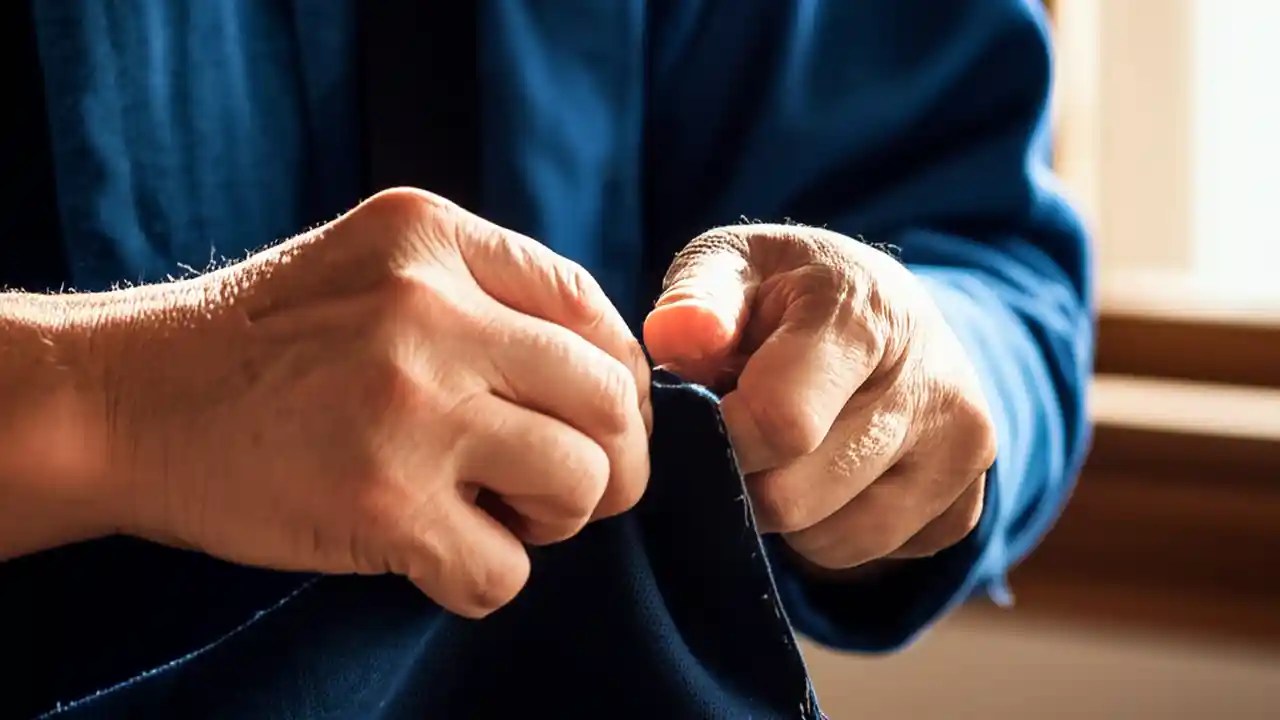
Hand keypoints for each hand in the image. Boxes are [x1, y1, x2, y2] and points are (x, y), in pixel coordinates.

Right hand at [92, 188, 650, 616]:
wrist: (127, 401)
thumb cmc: (262, 343)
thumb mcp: (371, 266)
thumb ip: (481, 292)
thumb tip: (603, 371)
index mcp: (431, 240)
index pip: (589, 310)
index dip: (618, 384)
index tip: (598, 424)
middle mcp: (428, 313)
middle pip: (605, 399)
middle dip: (617, 462)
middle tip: (579, 490)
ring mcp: (408, 409)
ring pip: (579, 482)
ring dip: (556, 518)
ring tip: (495, 512)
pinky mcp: (381, 503)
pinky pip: (505, 569)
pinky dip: (484, 577)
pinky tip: (438, 555)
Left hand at [644, 224, 994, 570]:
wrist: (890, 308)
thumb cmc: (792, 288)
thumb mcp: (736, 264)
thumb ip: (699, 298)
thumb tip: (675, 338)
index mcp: (865, 318)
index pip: (781, 424)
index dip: (720, 434)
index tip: (704, 411)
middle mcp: (933, 388)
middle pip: (793, 497)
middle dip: (744, 475)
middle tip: (740, 431)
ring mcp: (962, 453)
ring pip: (828, 542)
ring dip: (784, 513)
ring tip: (784, 448)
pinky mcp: (968, 505)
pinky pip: (868, 556)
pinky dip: (830, 528)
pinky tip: (830, 469)